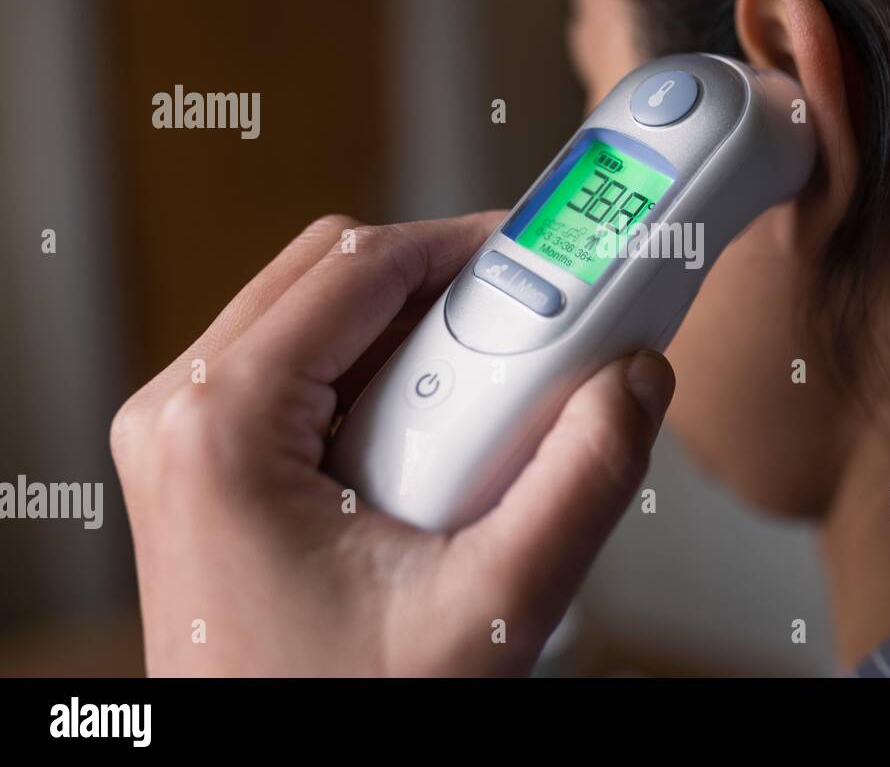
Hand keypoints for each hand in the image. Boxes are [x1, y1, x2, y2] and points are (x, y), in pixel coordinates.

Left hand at [109, 213, 674, 675]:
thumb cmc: (330, 715)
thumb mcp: (488, 609)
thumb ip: (582, 487)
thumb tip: (635, 384)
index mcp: (220, 428)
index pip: (359, 265)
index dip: (471, 244)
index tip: (553, 258)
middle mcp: (183, 416)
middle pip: (337, 275)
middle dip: (450, 291)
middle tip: (538, 335)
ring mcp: (188, 440)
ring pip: (323, 317)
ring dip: (423, 335)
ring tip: (497, 406)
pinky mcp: (213, 466)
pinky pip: (308, 372)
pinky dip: (391, 378)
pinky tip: (446, 440)